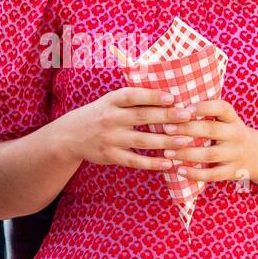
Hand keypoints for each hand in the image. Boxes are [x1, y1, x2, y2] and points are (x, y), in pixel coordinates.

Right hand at [59, 87, 192, 170]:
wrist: (69, 136)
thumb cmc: (100, 114)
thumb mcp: (110, 101)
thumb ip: (134, 99)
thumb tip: (169, 95)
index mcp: (111, 101)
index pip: (132, 96)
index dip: (152, 96)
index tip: (172, 97)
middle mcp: (110, 118)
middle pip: (141, 117)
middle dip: (166, 116)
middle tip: (187, 116)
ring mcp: (110, 139)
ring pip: (141, 140)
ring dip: (164, 141)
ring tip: (185, 140)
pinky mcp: (111, 156)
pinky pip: (134, 160)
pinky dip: (152, 163)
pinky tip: (169, 163)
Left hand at [164, 99, 255, 183]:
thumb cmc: (230, 134)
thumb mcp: (226, 121)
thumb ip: (206, 114)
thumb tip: (172, 105)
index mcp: (232, 119)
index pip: (221, 108)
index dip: (203, 107)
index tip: (184, 108)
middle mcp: (236, 135)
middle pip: (211, 130)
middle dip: (187, 129)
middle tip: (166, 129)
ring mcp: (235, 155)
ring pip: (209, 154)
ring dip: (186, 153)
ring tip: (167, 152)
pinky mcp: (232, 172)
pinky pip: (213, 175)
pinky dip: (195, 174)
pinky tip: (180, 170)